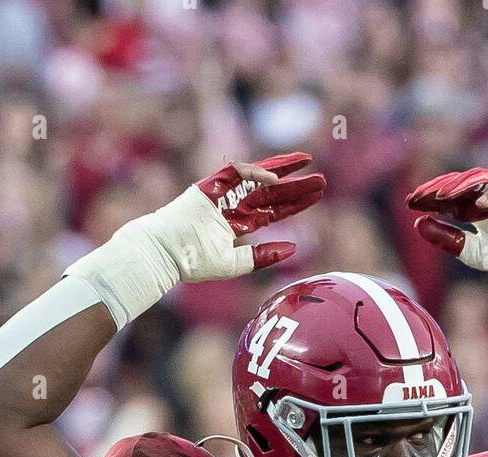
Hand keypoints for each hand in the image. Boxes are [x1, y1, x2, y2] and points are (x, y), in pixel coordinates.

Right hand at [194, 152, 325, 274]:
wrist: (165, 254)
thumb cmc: (192, 262)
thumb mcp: (234, 264)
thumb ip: (262, 257)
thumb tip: (294, 249)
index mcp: (237, 224)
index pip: (272, 210)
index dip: (294, 203)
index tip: (317, 196)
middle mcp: (232, 206)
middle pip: (271, 193)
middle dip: (296, 186)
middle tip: (322, 180)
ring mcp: (222, 194)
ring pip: (258, 178)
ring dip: (282, 171)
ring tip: (307, 162)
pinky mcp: (209, 185)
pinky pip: (235, 172)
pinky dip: (253, 172)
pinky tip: (274, 177)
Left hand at [407, 167, 487, 279]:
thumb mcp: (472, 252)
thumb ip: (447, 239)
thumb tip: (418, 224)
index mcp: (473, 208)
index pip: (447, 198)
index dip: (428, 198)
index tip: (410, 203)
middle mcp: (486, 196)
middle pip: (457, 186)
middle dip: (437, 189)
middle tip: (418, 197)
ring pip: (477, 181)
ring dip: (459, 187)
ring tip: (440, 197)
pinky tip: (479, 203)